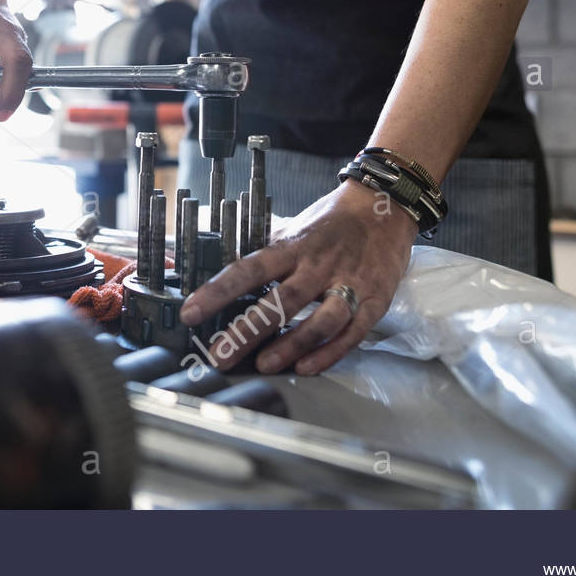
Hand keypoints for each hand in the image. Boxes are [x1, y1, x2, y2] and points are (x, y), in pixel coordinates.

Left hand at [178, 179, 416, 375]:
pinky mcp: (374, 301)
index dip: (217, 292)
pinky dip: (329, 353)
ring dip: (290, 345)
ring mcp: (348, 284)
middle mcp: (318, 265)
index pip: (248, 270)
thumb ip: (266, 254)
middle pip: (280, 301)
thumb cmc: (330, 222)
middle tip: (220, 355)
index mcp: (291, 246)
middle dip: (247, 331)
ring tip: (264, 365)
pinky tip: (306, 368)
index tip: (190, 313)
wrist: (385, 207)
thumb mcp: (293, 229)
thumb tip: (224, 273)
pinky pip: (351, 333)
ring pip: (318, 321)